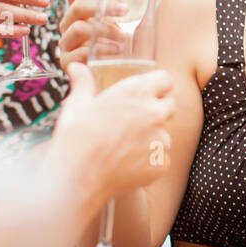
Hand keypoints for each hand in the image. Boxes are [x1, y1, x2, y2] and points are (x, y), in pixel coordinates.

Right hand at [53, 61, 175, 207]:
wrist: (77, 179)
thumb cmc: (75, 139)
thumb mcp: (77, 105)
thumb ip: (83, 82)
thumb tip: (76, 66)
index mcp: (136, 92)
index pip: (165, 79)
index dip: (157, 85)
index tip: (148, 92)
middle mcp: (154, 113)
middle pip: (170, 105)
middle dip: (157, 109)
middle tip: (135, 120)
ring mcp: (161, 140)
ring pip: (165, 134)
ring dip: (152, 137)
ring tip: (125, 146)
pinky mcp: (161, 164)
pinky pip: (161, 158)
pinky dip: (149, 160)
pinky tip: (127, 164)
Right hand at [58, 0, 157, 69]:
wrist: (116, 77)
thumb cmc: (123, 48)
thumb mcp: (131, 26)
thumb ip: (141, 7)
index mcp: (80, 13)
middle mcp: (69, 25)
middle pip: (77, 7)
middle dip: (103, 6)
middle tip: (125, 10)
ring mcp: (66, 43)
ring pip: (79, 28)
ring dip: (104, 30)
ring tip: (124, 37)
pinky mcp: (67, 61)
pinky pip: (80, 51)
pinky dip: (101, 49)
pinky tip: (116, 51)